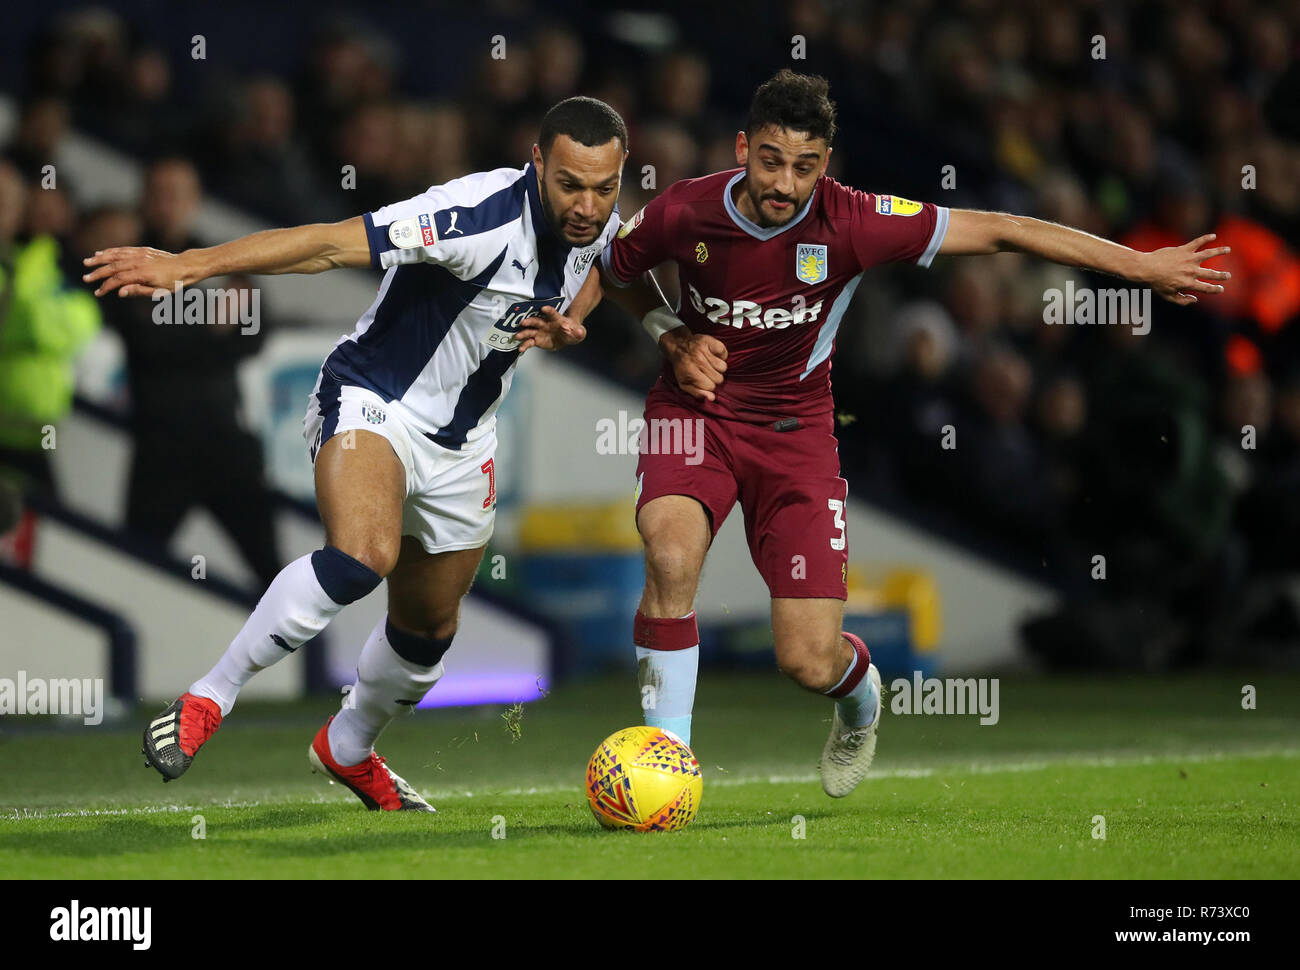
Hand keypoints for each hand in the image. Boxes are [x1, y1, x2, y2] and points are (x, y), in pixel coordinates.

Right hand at [82, 247, 199, 296]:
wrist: (186, 266)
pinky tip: (101, 253)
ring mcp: (140, 254)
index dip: (106, 286)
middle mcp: (139, 261)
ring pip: (115, 255)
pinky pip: (122, 250)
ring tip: (87, 263)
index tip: (98, 293)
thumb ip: (138, 291)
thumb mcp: (159, 292)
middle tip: (85, 278)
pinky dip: (110, 251)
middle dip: (98, 273)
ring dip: (100, 259)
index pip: (118, 280)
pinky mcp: (142, 250)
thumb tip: (120, 293)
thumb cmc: (174, 282)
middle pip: (113, 267)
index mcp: (142, 274)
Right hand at [514, 305, 586, 353]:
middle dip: (529, 321)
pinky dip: (525, 345)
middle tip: (523, 322)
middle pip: (536, 321)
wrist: (567, 336)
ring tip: (517, 336)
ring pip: (530, 331)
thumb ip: (578, 332)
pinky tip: (520, 349)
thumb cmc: (573, 331)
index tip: (543, 308)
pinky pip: (529, 342)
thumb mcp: (579, 332)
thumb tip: (578, 331)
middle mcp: (545, 323)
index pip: (552, 313)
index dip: (548, 310)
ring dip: (523, 333)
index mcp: (555, 319)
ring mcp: (540, 331)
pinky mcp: (537, 340)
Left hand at [662, 326, 726, 402]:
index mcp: (690, 372)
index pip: (711, 387)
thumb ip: (697, 393)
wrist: (679, 347)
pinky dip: (721, 355)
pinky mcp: (710, 341)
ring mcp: (704, 350)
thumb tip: (712, 398)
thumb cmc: (683, 368)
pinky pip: (724, 353)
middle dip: (714, 377)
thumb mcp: (684, 383)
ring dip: (718, 367)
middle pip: (719, 378)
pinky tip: (713, 356)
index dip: (708, 385)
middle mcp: (697, 360)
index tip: (704, 380)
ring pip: (723, 367)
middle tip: (706, 372)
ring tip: (710, 364)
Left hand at [1140, 234, 1230, 305]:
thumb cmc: (1155, 283)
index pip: (1206, 288)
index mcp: (1188, 283)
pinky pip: (1198, 242)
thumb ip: (1182, 300)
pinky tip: (1213, 236)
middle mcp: (1191, 271)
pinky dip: (1206, 238)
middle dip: (1221, 275)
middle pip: (1211, 273)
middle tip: (1228, 276)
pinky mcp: (1184, 249)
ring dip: (1220, 251)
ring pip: (1209, 254)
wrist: (1146, 268)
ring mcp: (1189, 259)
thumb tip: (1195, 299)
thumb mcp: (1168, 296)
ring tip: (1228, 249)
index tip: (1221, 289)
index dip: (1215, 289)